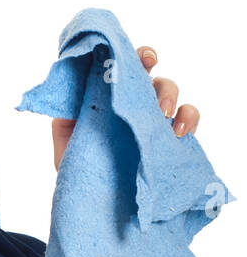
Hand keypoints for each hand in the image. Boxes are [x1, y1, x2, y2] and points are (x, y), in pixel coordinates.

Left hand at [51, 44, 201, 170]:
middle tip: (153, 90)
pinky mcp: (169, 139)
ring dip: (171, 97)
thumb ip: (68, 108)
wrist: (89, 201)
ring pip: (172, 92)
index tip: (145, 59)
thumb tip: (71, 84)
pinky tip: (180, 134)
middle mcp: (134, 102)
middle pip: (152, 75)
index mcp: (110, 94)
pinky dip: (190, 120)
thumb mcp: (65, 134)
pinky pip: (189, 120)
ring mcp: (153, 120)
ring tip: (163, 115)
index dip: (138, 55)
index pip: (126, 65)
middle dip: (155, 76)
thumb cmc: (76, 162)